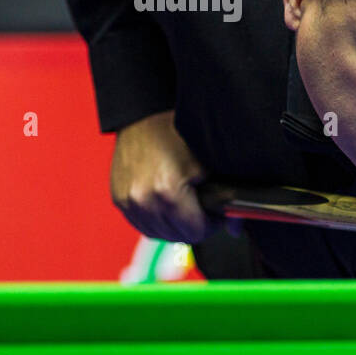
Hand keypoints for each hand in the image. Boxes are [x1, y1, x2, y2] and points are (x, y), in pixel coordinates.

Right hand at [109, 110, 214, 244]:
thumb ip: (227, 197)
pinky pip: (142, 225)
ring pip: (159, 234)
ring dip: (176, 226)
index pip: (196, 232)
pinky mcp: (118, 199)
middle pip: (178, 236)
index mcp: (167, 192)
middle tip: (204, 208)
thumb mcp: (209, 164)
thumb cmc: (179, 135)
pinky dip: (158, 222)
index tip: (216, 212)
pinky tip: (169, 207)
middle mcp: (143, 200)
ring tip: (187, 206)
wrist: (144, 118)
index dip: (211, 224)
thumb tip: (237, 228)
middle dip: (195, 225)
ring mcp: (127, 201)